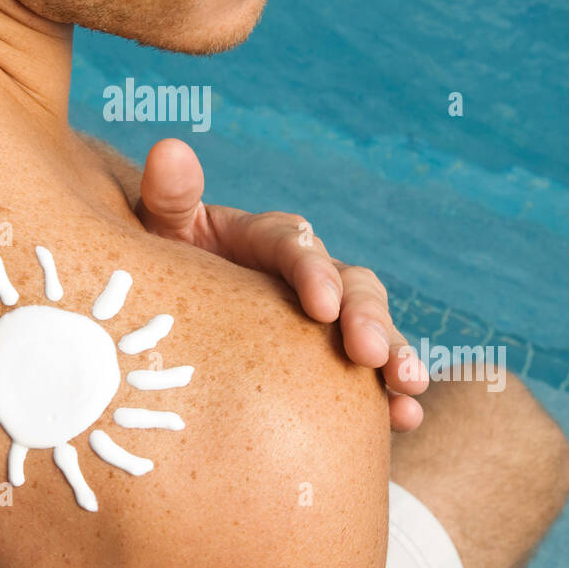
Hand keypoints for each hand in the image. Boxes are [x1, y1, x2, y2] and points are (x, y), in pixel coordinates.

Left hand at [134, 138, 427, 431]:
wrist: (170, 311)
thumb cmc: (164, 267)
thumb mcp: (160, 231)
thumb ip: (169, 196)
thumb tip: (169, 149)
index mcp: (267, 240)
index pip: (296, 246)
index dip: (312, 272)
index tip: (321, 306)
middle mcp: (310, 273)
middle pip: (351, 285)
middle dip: (366, 318)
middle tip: (368, 353)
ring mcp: (328, 318)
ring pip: (373, 328)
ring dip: (395, 353)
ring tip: (408, 387)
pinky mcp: (334, 361)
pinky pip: (370, 378)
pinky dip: (392, 397)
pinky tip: (405, 419)